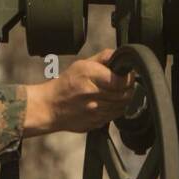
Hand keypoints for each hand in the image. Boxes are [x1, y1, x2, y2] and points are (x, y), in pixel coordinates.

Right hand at [22, 49, 136, 136]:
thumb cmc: (66, 84)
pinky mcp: (95, 123)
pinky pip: (114, 116)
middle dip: (128, 88)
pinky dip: (115, 110)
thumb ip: (103, 58)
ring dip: (123, 100)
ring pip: (122, 107)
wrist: (50, 107)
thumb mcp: (81, 64)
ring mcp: (94, 111)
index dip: (128, 78)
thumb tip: (119, 55)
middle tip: (125, 84)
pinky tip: (108, 103)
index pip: (121, 80)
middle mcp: (92, 94)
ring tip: (117, 93)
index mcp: (89, 76)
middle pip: (124, 94)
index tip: (127, 75)